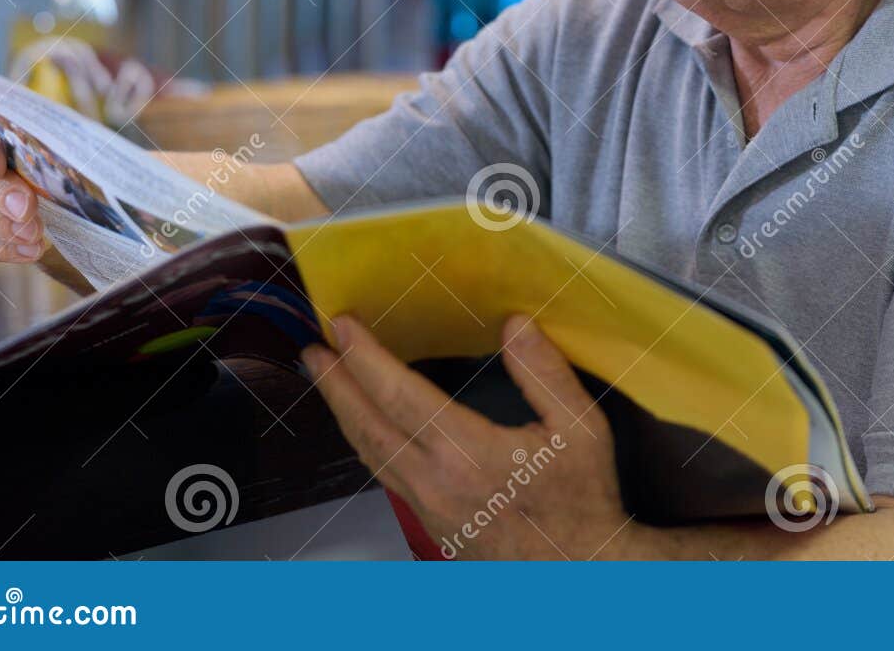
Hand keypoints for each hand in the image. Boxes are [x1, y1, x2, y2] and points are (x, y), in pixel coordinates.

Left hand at [303, 314, 633, 559]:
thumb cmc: (581, 499)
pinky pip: (385, 474)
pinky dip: (366, 441)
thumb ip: (545, 372)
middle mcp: (434, 481)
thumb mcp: (580, 428)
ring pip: (369, 454)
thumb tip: (513, 323)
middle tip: (312, 348)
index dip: (366, 356)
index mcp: (466, 453)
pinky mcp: (430, 523)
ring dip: (344, 412)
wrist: (580, 569)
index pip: (399, 395)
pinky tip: (366, 425)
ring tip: (328, 379)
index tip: (343, 325)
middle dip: (335, 384)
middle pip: (367, 426)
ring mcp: (427, 507)